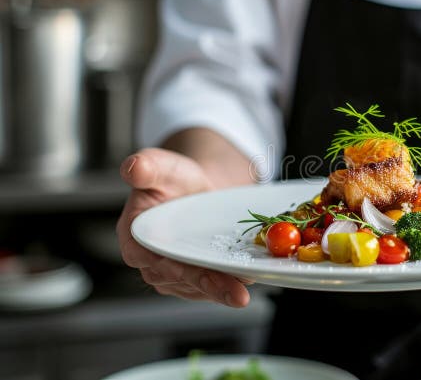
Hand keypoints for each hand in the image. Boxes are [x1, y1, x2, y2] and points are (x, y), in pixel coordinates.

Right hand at [116, 148, 251, 306]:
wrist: (199, 186)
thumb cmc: (176, 177)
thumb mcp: (160, 164)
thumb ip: (147, 166)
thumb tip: (132, 167)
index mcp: (134, 236)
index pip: (154, 260)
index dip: (178, 271)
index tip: (201, 275)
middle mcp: (150, 260)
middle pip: (180, 280)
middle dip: (209, 288)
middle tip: (238, 295)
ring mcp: (173, 273)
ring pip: (197, 288)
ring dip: (222, 291)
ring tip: (247, 290)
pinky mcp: (194, 277)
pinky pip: (211, 285)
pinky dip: (230, 285)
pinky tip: (249, 280)